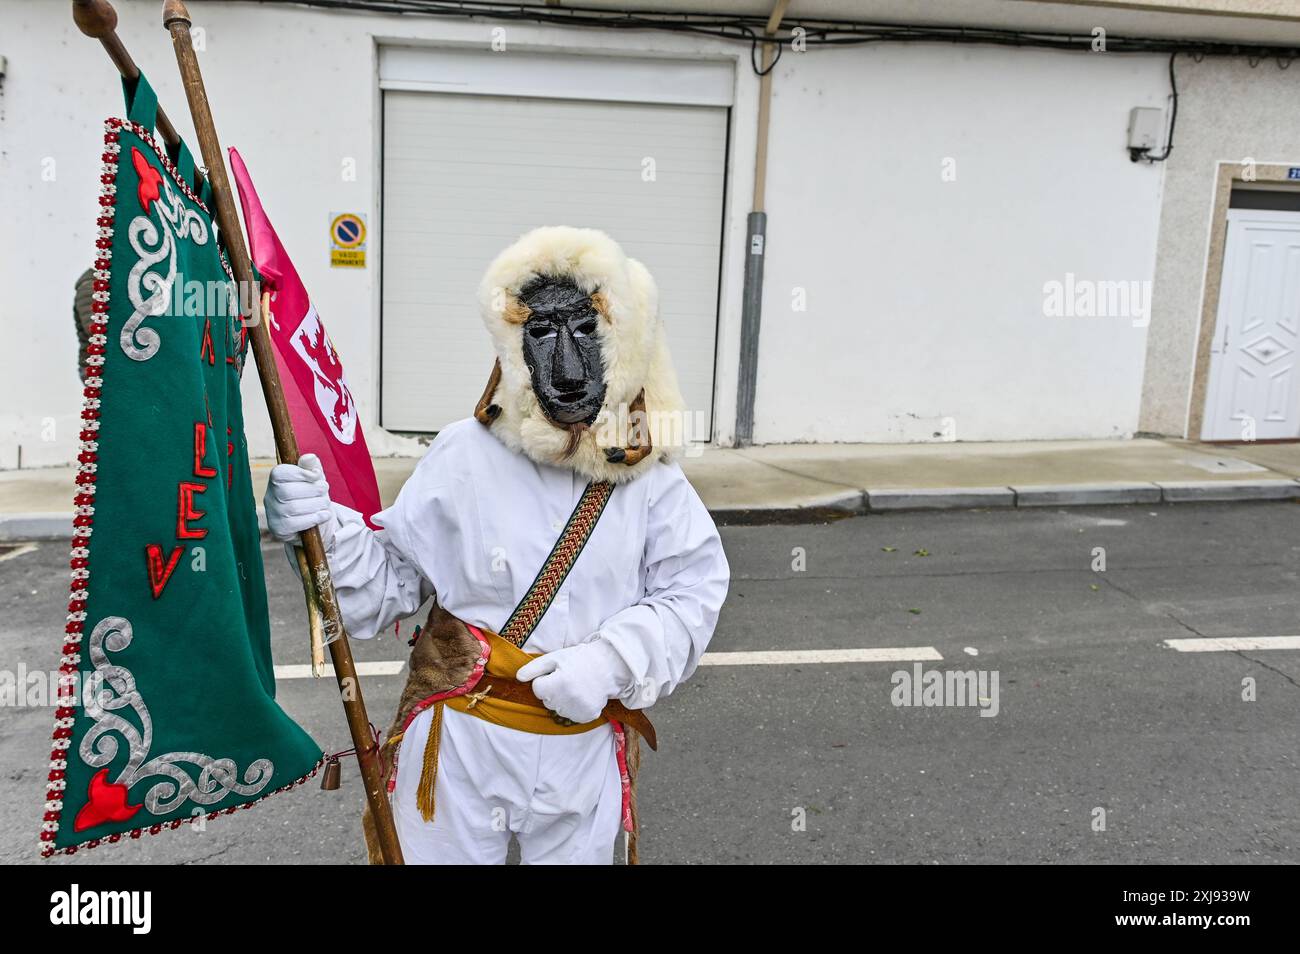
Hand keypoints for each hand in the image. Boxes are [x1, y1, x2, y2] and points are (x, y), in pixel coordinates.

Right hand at [264, 453, 335, 546]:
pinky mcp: (280, 529)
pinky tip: (324, 515)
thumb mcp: (313, 479)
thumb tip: (309, 457)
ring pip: (294, 508)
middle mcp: (270, 497)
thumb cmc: (310, 496)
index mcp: (276, 480)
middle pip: (288, 491)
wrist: (311, 523)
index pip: (280, 473)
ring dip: (317, 504)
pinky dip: (315, 518)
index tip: (317, 475)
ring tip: (325, 502)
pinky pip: (297, 523)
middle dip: (312, 489)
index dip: (301, 473)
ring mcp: (273, 514)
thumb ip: (310, 467)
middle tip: (324, 489)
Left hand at [516, 639, 630, 723]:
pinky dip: (574, 708)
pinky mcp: (587, 716)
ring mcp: (579, 709)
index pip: (538, 689)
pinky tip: (582, 696)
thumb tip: (518, 678)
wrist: (608, 666)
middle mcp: (569, 699)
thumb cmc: (580, 659)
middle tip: (569, 679)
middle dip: (554, 691)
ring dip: (563, 701)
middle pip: (547, 701)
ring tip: (576, 687)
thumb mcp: (556, 657)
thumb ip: (535, 668)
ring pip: (558, 710)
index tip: (558, 673)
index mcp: (559, 683)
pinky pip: (571, 716)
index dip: (546, 680)